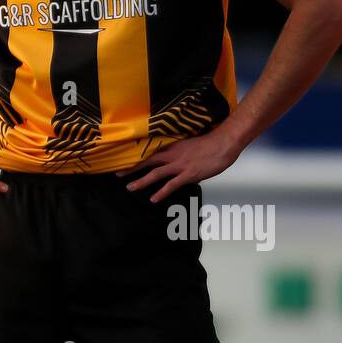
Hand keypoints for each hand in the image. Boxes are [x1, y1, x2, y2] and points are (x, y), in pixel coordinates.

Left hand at [117, 128, 241, 201]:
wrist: (223, 143)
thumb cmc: (210, 143)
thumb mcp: (192, 145)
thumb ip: (182, 154)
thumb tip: (178, 162)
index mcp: (173, 146)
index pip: (151, 151)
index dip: (137, 156)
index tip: (124, 159)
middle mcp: (173, 155)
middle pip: (148, 161)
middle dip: (132, 168)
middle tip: (118, 174)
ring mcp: (180, 165)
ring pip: (155, 173)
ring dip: (142, 181)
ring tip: (130, 188)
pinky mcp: (188, 174)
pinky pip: (172, 185)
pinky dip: (162, 192)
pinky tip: (154, 199)